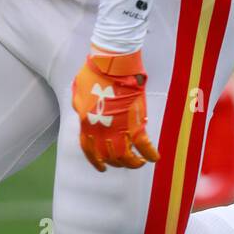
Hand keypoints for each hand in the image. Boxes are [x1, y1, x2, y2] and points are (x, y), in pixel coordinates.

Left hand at [71, 47, 158, 171]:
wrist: (112, 65)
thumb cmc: (94, 72)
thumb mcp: (78, 91)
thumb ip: (79, 104)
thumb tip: (80, 108)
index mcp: (87, 124)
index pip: (90, 151)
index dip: (96, 162)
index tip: (102, 167)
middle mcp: (101, 132)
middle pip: (108, 157)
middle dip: (116, 163)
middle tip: (123, 162)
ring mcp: (118, 130)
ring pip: (126, 157)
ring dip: (133, 163)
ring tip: (139, 162)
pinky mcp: (135, 124)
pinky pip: (144, 146)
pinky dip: (150, 154)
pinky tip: (154, 158)